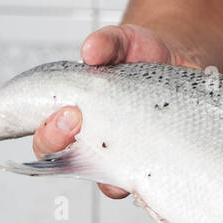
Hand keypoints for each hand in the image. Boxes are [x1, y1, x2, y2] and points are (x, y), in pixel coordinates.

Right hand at [31, 25, 200, 198]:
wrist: (178, 61)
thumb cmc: (139, 55)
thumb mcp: (122, 40)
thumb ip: (106, 43)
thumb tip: (91, 51)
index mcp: (73, 113)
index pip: (45, 135)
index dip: (47, 132)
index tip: (66, 112)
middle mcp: (93, 139)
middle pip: (64, 162)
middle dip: (63, 145)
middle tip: (78, 121)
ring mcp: (126, 153)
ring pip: (106, 181)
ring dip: (107, 172)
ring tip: (121, 148)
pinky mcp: (156, 158)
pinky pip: (148, 179)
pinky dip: (149, 176)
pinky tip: (157, 163)